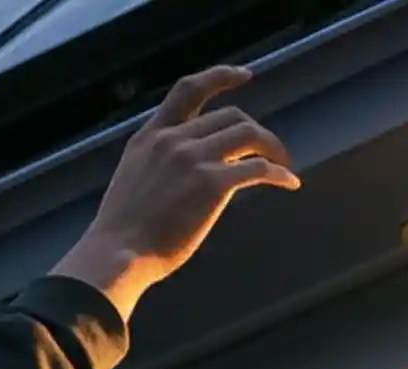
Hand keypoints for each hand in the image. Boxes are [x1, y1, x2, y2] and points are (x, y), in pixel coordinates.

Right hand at [51, 65, 300, 320]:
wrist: (118, 253)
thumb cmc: (127, 230)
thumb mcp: (135, 177)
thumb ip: (163, 161)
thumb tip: (201, 165)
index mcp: (151, 136)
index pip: (188, 90)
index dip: (219, 76)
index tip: (244, 75)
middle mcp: (173, 140)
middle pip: (231, 116)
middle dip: (258, 132)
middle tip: (272, 152)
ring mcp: (193, 159)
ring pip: (248, 135)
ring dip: (273, 148)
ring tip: (284, 165)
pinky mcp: (212, 185)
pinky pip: (259, 168)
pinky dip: (280, 173)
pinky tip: (289, 183)